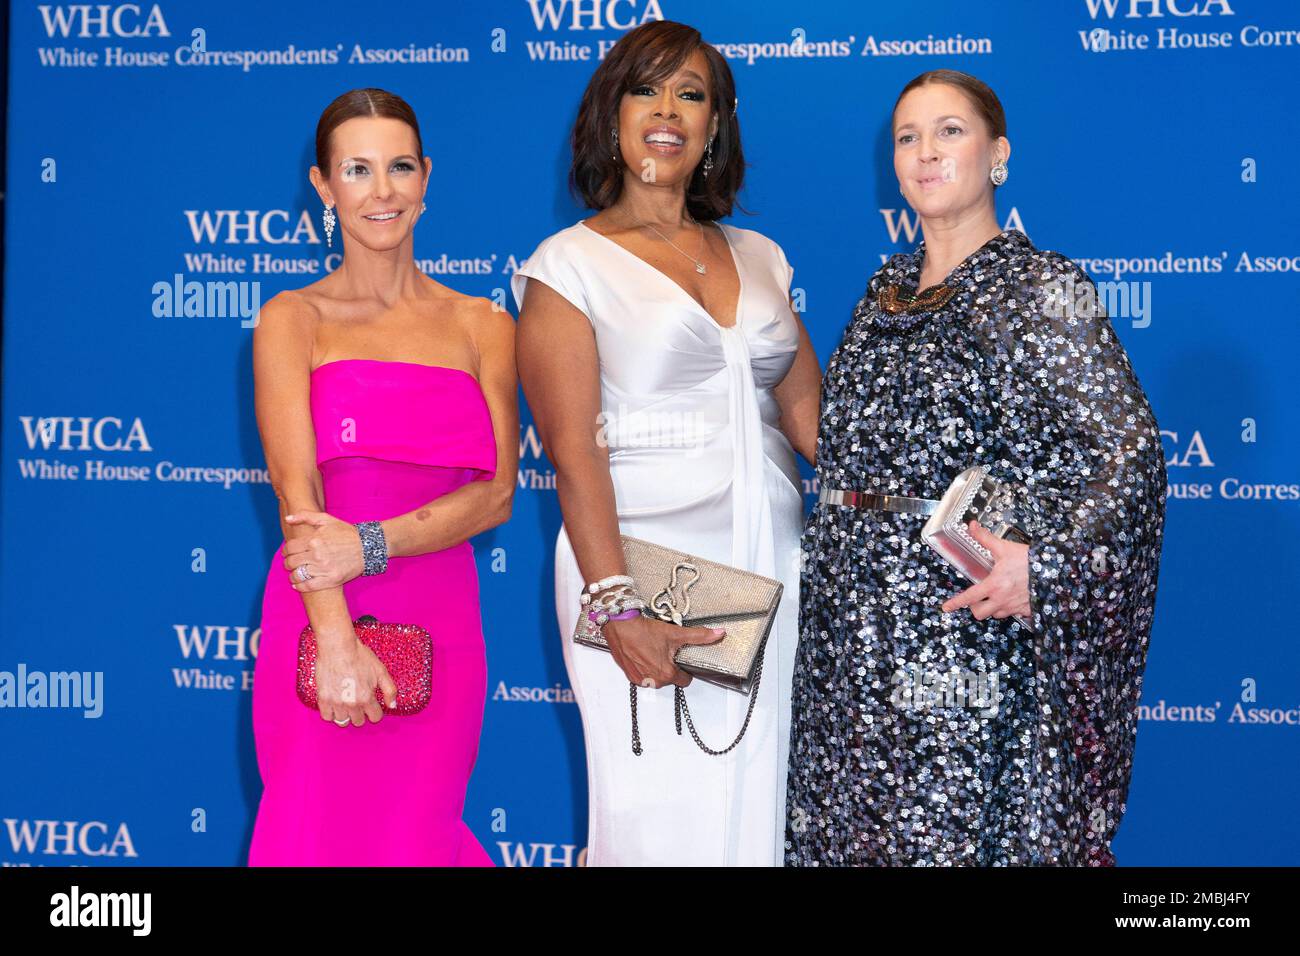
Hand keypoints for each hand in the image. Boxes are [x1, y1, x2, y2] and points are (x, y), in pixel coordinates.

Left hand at [283, 511, 365, 590]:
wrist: (368, 547)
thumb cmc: (347, 533)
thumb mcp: (327, 520)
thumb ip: (305, 516)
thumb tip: (287, 519)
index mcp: (314, 540)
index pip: (289, 548)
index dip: (285, 551)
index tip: (288, 553)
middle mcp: (317, 555)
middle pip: (291, 562)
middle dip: (288, 563)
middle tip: (291, 563)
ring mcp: (324, 569)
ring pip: (297, 575)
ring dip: (292, 575)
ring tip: (294, 574)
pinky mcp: (331, 580)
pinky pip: (308, 586)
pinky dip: (299, 586)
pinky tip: (298, 584)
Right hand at [315, 631, 397, 726]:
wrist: (337, 647)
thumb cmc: (359, 656)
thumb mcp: (380, 670)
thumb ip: (389, 690)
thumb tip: (392, 705)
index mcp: (367, 698)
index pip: (375, 717)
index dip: (375, 711)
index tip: (372, 705)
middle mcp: (351, 704)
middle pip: (358, 721)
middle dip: (361, 713)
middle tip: (358, 701)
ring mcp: (336, 703)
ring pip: (342, 721)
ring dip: (346, 714)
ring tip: (346, 702)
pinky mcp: (323, 699)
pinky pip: (327, 717)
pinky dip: (331, 713)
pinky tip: (335, 703)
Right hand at [601, 614, 724, 688]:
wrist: (620, 625)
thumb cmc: (644, 630)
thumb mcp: (676, 633)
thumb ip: (699, 636)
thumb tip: (718, 634)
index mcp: (667, 674)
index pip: (685, 680)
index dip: (685, 669)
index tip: (680, 659)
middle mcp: (653, 680)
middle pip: (669, 678)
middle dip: (669, 667)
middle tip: (665, 651)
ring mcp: (640, 679)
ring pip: (656, 678)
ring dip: (656, 667)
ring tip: (653, 651)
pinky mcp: (629, 675)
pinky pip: (642, 676)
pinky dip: (644, 667)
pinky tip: (642, 654)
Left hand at [940, 520, 1030, 622]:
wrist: (1055, 569)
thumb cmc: (1029, 559)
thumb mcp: (1004, 547)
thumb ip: (985, 538)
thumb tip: (971, 526)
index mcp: (993, 585)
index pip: (969, 597)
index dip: (955, 603)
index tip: (946, 607)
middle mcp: (1002, 600)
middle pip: (980, 614)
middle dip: (976, 607)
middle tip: (978, 597)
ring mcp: (1015, 607)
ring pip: (996, 615)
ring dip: (993, 608)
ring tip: (996, 595)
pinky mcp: (1027, 610)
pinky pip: (1014, 615)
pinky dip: (1010, 608)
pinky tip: (1013, 598)